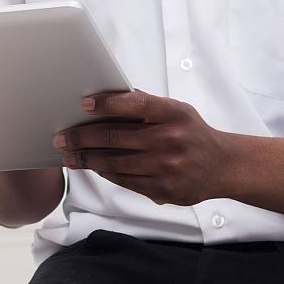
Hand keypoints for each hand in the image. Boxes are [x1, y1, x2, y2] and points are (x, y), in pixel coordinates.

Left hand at [55, 91, 236, 205]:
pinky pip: (124, 180)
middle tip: (62, 137)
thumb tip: (110, 94)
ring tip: (69, 156)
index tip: (84, 103)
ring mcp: (166, 166)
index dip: (107, 103)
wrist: (221, 166)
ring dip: (86, 159)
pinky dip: (104, 173)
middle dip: (82, 137)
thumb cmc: (193, 133)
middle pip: (115, 137)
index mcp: (174, 114)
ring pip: (114, 162)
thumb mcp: (178, 110)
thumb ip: (147, 104)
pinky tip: (92, 167)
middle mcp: (170, 139)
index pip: (135, 104)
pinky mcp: (162, 189)